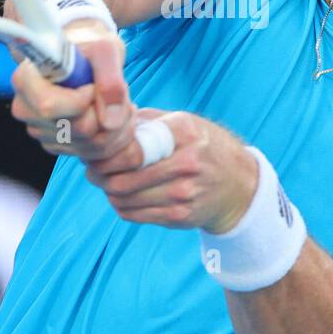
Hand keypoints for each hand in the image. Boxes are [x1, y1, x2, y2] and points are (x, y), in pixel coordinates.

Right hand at [10, 19, 135, 161]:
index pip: (51, 107)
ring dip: (117, 128)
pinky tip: (112, 116)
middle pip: (77, 130)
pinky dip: (112, 139)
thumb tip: (110, 120)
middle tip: (121, 94)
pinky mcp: (57, 144)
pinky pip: (92, 154)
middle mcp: (26, 109)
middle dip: (111, 115)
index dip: (84, 101)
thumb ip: (111, 81)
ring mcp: (40, 130)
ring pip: (90, 146)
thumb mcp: (105, 49)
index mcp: (26, 80)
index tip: (93, 84)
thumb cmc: (89, 47)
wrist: (84, 55)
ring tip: (120, 103)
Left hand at [85, 110, 258, 232]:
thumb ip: (147, 119)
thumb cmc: (204, 147)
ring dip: (108, 191)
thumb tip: (106, 117)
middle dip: (99, 175)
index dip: (105, 154)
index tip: (96, 152)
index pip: (130, 149)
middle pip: (122, 179)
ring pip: (124, 199)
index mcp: (184, 132)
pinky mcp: (180, 216)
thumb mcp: (185, 123)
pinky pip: (134, 214)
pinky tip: (124, 196)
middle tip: (93, 170)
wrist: (239, 184)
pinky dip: (121, 205)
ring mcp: (184, 193)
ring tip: (108, 181)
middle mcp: (186, 163)